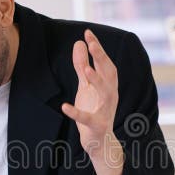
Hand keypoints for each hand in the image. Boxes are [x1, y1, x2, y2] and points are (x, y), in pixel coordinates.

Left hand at [61, 30, 123, 174]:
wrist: (100, 142)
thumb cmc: (94, 110)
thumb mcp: (86, 86)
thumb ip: (82, 65)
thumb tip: (79, 42)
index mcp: (108, 85)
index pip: (105, 62)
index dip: (98, 48)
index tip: (88, 33)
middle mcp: (110, 95)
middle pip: (109, 73)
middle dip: (101, 58)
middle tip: (92, 43)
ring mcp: (106, 111)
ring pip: (105, 93)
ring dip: (97, 81)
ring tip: (87, 71)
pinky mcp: (97, 126)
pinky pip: (87, 119)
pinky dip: (76, 113)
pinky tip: (64, 107)